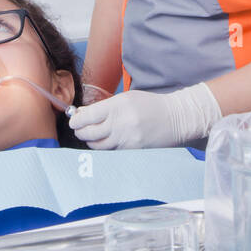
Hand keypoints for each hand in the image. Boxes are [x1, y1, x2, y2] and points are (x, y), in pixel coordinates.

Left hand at [67, 83, 221, 149]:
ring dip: (91, 141)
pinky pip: (111, 152)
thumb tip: (83, 114)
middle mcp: (120, 123)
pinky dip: (105, 148)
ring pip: (98, 145)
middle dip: (80, 132)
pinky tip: (107, 142)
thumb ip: (105, 107)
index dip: (77, 121)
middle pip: (89, 133)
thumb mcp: (127, 99)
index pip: (88, 116)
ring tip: (92, 136)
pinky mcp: (132, 150)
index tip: (74, 121)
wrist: (176, 118)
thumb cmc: (150, 105)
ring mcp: (126, 139)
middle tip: (79, 129)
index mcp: (118, 106)